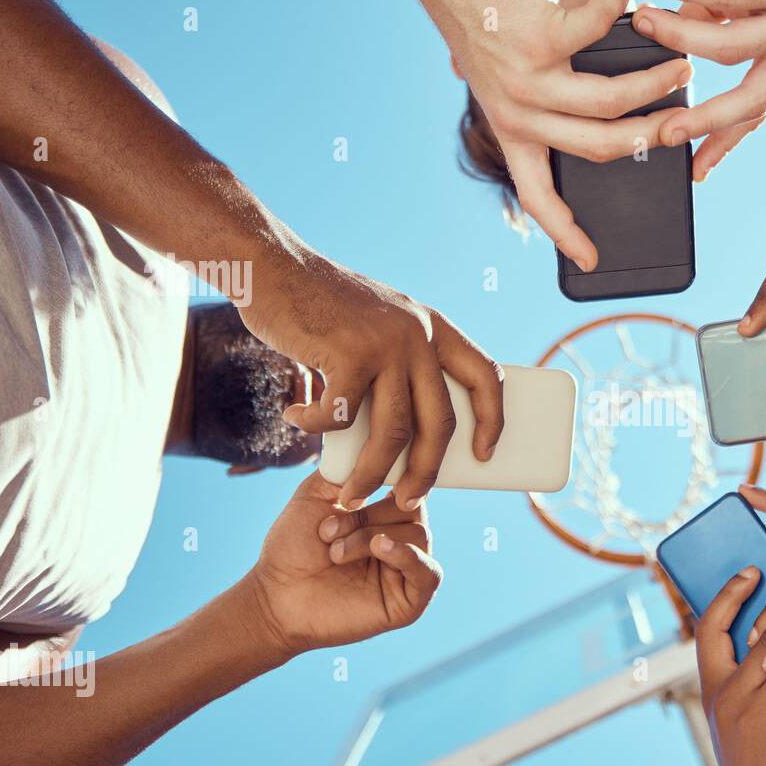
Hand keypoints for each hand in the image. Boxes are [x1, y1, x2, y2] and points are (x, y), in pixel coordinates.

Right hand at [239, 251, 503, 511]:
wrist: (271, 264)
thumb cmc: (322, 308)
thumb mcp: (380, 326)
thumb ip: (400, 364)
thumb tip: (409, 437)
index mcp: (434, 328)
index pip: (486, 376)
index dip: (494, 419)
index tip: (486, 453)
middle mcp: (417, 334)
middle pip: (440, 421)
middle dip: (427, 472)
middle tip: (411, 502)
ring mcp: (384, 343)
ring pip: (393, 432)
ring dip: (373, 475)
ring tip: (352, 496)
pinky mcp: (346, 353)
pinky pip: (339, 416)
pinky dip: (316, 429)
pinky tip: (297, 420)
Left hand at [243, 473, 441, 661]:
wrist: (274, 596)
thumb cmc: (292, 549)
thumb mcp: (316, 495)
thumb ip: (348, 469)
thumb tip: (378, 449)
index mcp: (385, 517)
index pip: (410, 486)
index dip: (390, 481)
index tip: (359, 485)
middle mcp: (401, 541)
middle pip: (414, 509)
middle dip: (369, 516)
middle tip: (327, 531)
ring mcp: (407, 572)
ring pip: (419, 537)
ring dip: (371, 538)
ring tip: (335, 552)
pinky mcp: (409, 603)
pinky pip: (429, 573)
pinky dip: (408, 556)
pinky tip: (380, 548)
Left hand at [416, 0, 691, 269]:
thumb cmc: (491, 20)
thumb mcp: (511, 78)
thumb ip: (548, 102)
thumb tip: (614, 117)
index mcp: (514, 132)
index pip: (538, 197)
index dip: (565, 234)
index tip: (590, 261)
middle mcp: (518, 114)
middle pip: (599, 148)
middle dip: (651, 138)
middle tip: (683, 122)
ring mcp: (526, 79)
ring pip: (608, 102)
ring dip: (653, 85)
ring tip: (680, 65)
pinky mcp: (536, 37)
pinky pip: (594, 32)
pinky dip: (618, 8)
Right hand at [636, 0, 765, 179]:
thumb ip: (702, 24)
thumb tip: (670, 48)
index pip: (756, 108)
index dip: (726, 139)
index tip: (697, 169)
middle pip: (756, 99)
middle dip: (710, 120)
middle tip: (669, 131)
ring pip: (734, 48)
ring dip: (681, 36)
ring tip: (645, 20)